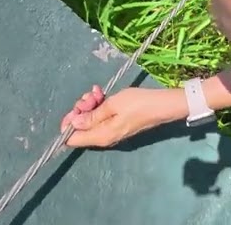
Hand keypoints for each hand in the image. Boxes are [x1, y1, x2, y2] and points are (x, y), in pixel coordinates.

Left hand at [60, 85, 185, 147]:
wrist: (162, 105)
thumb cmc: (138, 104)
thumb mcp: (112, 105)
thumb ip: (91, 116)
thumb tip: (73, 124)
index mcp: (100, 136)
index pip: (72, 139)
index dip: (68, 123)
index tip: (75, 107)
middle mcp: (103, 137)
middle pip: (80, 127)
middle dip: (81, 109)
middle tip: (91, 96)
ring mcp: (109, 131)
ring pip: (89, 120)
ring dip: (90, 104)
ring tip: (98, 92)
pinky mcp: (115, 124)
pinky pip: (100, 117)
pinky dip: (99, 105)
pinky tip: (102, 93)